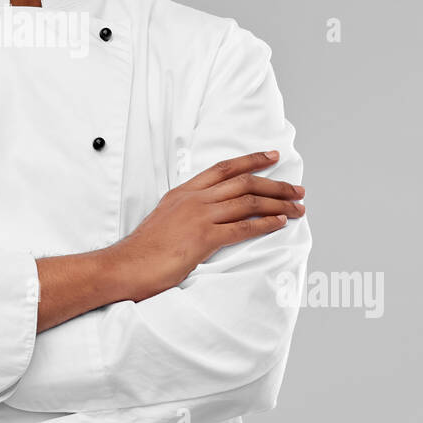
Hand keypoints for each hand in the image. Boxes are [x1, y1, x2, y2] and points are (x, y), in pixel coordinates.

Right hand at [104, 151, 305, 301]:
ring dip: (277, 204)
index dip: (251, 160)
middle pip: (243, 182)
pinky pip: (242, 228)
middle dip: (275, 184)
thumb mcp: (165, 218)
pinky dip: (264, 224)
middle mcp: (193, 199)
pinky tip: (279, 225)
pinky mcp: (203, 238)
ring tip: (296, 209)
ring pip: (247, 202)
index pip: (223, 168)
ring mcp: (198, 217)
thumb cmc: (144, 249)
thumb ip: (186, 210)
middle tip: (297, 190)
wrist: (126, 265)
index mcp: (184, 191)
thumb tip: (207, 212)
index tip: (273, 156)